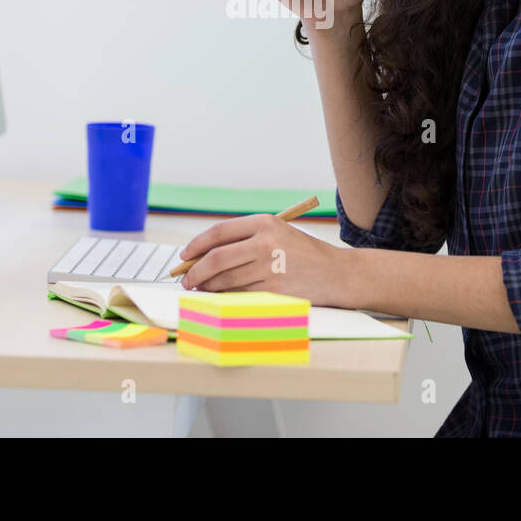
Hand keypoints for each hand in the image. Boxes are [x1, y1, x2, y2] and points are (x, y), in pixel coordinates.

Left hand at [178, 213, 349, 306]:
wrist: (336, 273)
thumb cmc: (302, 254)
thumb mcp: (277, 233)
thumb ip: (244, 239)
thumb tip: (202, 254)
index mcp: (265, 222)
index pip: (219, 232)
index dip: (197, 245)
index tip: (185, 255)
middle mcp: (266, 242)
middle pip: (217, 258)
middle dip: (196, 271)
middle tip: (186, 278)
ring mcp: (270, 267)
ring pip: (226, 280)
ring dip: (208, 286)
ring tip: (200, 288)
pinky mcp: (274, 290)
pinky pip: (240, 295)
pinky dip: (224, 297)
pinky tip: (219, 297)